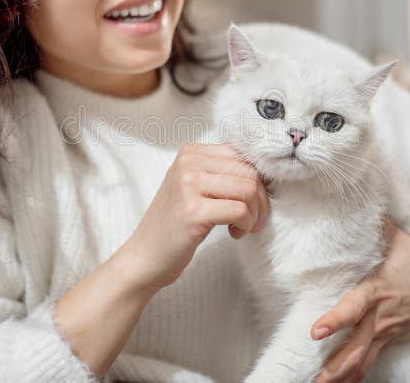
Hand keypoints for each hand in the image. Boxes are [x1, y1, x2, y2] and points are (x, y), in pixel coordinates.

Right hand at [124, 143, 269, 291]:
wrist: (144, 257)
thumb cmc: (176, 225)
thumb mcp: (195, 187)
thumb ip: (222, 173)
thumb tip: (265, 173)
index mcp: (190, 152)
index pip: (242, 156)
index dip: (256, 181)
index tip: (252, 203)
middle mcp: (188, 162)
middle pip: (249, 172)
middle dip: (260, 200)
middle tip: (251, 220)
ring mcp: (188, 185)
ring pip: (248, 189)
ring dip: (254, 214)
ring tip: (241, 227)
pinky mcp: (193, 211)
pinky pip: (240, 211)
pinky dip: (245, 225)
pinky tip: (234, 233)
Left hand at [311, 221, 409, 382]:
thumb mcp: (395, 238)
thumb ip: (371, 225)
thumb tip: (350, 199)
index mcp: (376, 289)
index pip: (354, 307)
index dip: (336, 320)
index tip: (317, 331)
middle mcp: (379, 316)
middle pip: (356, 346)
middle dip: (334, 365)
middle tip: (313, 380)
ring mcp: (386, 331)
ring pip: (362, 359)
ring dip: (341, 376)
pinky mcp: (391, 339)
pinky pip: (371, 360)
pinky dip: (355, 374)